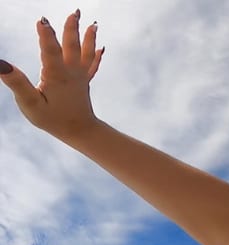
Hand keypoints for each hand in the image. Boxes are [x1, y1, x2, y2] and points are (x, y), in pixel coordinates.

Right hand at [0, 10, 104, 139]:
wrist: (80, 132)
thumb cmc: (53, 120)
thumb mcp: (30, 105)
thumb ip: (17, 84)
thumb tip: (2, 64)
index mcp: (57, 76)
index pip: (50, 51)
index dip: (46, 35)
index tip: (42, 20)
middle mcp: (72, 73)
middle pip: (73, 46)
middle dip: (72, 28)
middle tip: (76, 12)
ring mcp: (81, 77)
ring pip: (86, 53)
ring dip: (89, 37)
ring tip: (93, 24)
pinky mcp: (85, 83)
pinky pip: (92, 66)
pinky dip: (96, 56)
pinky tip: (101, 48)